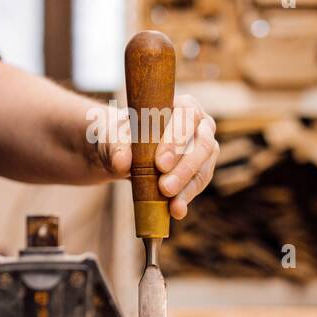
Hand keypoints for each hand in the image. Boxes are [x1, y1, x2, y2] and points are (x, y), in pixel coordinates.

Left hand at [94, 95, 218, 219]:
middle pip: (203, 145)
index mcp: (182, 105)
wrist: (122, 152)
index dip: (177, 140)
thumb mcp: (111, 137)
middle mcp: (200, 124)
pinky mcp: (201, 170)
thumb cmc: (120, 136)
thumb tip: (122, 162)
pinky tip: (176, 210)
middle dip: (184, 169)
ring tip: (172, 205)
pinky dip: (187, 198)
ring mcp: (204, 148)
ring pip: (204, 168)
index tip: (160, 164)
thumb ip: (115, 146)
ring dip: (188, 187)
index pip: (187, 117)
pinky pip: (198, 184)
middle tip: (165, 188)